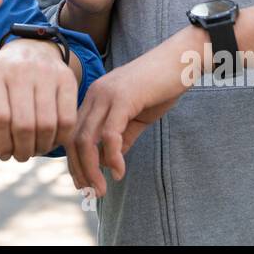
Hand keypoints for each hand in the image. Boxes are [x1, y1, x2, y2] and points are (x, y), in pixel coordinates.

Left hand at [0, 39, 78, 161]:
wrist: (31, 49)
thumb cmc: (3, 81)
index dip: (1, 143)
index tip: (3, 153)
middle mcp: (20, 69)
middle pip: (24, 124)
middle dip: (22, 149)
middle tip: (21, 156)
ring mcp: (46, 72)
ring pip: (47, 124)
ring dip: (41, 147)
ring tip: (34, 150)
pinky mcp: (67, 78)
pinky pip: (68, 119)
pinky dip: (60, 138)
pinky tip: (51, 140)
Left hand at [66, 41, 190, 197]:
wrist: (181, 60)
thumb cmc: (161, 86)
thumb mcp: (137, 116)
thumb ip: (122, 137)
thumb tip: (110, 162)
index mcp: (94, 98)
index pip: (72, 134)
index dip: (74, 162)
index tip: (84, 184)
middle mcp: (94, 95)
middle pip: (73, 139)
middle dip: (79, 170)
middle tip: (91, 193)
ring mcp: (106, 95)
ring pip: (86, 139)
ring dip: (91, 169)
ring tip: (101, 189)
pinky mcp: (123, 98)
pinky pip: (109, 134)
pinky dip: (112, 157)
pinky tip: (119, 171)